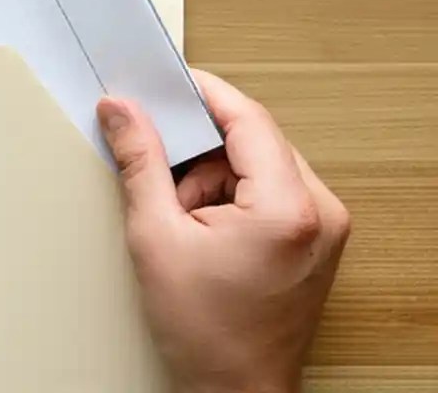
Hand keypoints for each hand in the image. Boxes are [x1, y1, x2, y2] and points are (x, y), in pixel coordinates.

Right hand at [97, 70, 349, 392]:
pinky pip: (269, 190)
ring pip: (257, 165)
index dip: (201, 94)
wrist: (233, 392)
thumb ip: (140, 161)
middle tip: (164, 187)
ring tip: (187, 226)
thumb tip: (122, 111)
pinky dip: (231, 199)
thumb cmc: (205, 333)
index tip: (163, 83)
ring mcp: (323, 226)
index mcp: (288, 207)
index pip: (247, 118)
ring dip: (214, 180)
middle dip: (199, 154)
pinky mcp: (315, 238)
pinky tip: (206, 233)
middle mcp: (320, 211)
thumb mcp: (155, 236)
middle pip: (252, 141)